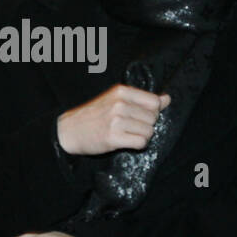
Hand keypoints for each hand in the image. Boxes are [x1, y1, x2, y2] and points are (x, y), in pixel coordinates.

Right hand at [56, 84, 170, 155]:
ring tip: (127, 135)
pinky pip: (141, 143)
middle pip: (153, 118)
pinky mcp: (113, 138)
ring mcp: (116, 121)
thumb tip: (167, 99)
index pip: (154, 102)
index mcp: (121, 91)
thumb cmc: (95, 115)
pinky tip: (127, 142)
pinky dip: (137, 145)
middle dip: (146, 125)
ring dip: (142, 136)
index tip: (140, 116)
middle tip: (130, 127)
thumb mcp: (117, 100)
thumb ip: (142, 99)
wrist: (70, 130)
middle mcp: (120, 104)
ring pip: (149, 132)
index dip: (152, 112)